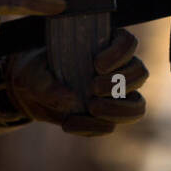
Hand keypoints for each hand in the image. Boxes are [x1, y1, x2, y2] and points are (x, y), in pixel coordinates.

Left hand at [5, 28, 147, 135]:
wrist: (30, 93)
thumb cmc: (36, 72)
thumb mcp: (33, 73)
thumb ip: (47, 84)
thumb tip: (71, 100)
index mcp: (104, 45)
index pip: (129, 42)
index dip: (119, 53)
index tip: (96, 65)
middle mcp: (117, 69)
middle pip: (140, 73)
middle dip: (119, 83)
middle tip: (92, 87)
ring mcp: (115, 96)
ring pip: (138, 106)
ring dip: (118, 110)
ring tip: (91, 108)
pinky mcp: (105, 118)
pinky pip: (110, 127)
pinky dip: (91, 127)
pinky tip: (68, 123)